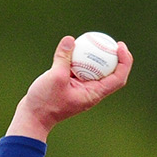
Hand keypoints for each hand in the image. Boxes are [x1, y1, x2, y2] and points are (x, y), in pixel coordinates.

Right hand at [6, 35, 132, 139]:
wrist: (32, 117)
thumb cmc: (45, 102)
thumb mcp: (55, 77)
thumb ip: (63, 58)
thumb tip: (70, 39)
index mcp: (94, 94)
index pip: (118, 78)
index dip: (124, 62)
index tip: (120, 46)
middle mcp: (91, 92)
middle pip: (110, 73)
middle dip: (114, 57)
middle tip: (111, 42)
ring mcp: (81, 90)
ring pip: (94, 71)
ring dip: (96, 57)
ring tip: (94, 41)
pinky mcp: (71, 86)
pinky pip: (80, 70)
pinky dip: (80, 60)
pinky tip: (74, 47)